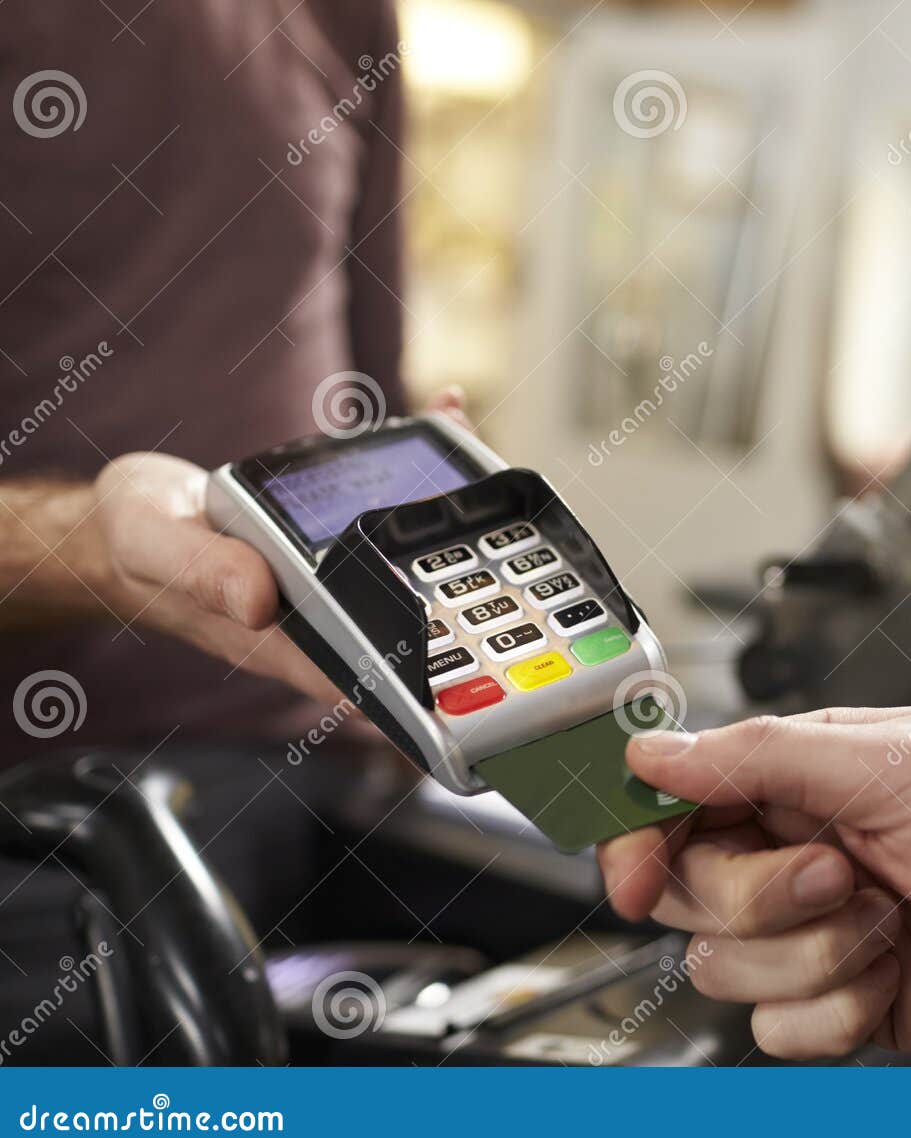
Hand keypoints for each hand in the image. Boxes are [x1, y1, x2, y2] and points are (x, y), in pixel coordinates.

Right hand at [73, 389, 470, 703]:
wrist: (138, 513)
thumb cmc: (140, 544)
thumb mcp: (158, 551)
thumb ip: (205, 574)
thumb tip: (257, 601)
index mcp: (288, 639)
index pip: (371, 677)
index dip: (428, 686)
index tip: (480, 675)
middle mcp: (329, 614)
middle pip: (414, 620)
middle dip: (468, 595)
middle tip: (508, 546)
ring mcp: (342, 579)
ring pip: (417, 561)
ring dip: (458, 520)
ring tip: (490, 469)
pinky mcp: (345, 537)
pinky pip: (396, 507)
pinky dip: (424, 459)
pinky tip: (445, 414)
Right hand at [597, 707, 910, 1060]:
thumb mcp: (896, 764)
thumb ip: (763, 756)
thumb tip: (655, 752)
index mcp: (802, 778)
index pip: (676, 805)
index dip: (635, 839)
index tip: (628, 875)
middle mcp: (799, 852)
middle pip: (688, 894)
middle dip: (759, 898)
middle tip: (840, 875)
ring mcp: (822, 933)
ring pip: (728, 969)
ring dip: (814, 956)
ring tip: (892, 924)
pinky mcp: (846, 1002)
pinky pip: (782, 1031)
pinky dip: (839, 1013)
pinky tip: (899, 979)